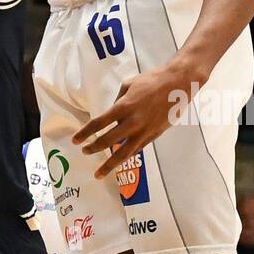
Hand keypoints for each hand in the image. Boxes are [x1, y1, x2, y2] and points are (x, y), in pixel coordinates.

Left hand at [73, 63, 189, 179]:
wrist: (177, 84)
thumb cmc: (151, 80)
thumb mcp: (128, 85)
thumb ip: (118, 102)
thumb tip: (111, 115)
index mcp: (124, 107)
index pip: (99, 123)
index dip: (85, 133)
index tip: (76, 140)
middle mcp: (132, 122)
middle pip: (108, 141)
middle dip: (94, 148)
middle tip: (85, 152)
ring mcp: (144, 131)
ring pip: (123, 153)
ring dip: (109, 164)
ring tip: (98, 173)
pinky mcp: (154, 136)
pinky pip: (137, 149)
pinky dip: (126, 155)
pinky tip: (118, 160)